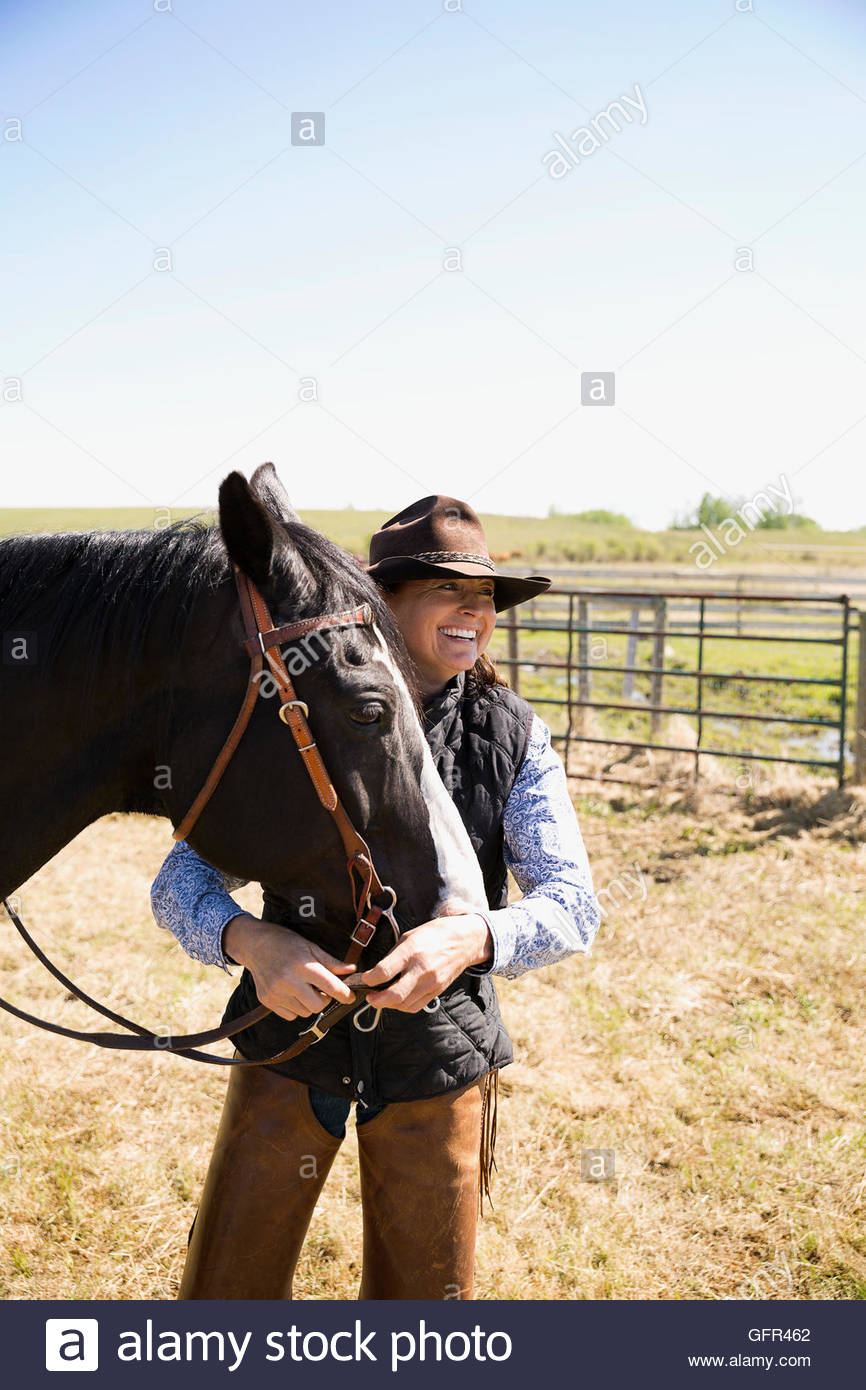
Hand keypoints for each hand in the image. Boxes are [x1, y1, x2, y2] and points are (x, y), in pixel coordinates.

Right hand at [223, 914, 356, 1021]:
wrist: (254, 945)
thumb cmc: (285, 943)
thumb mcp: (310, 947)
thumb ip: (331, 962)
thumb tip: (351, 970)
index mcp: (302, 965)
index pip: (329, 986)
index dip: (344, 994)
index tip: (350, 997)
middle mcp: (288, 980)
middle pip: (317, 1005)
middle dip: (324, 999)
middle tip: (321, 989)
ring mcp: (275, 992)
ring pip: (305, 1012)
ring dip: (309, 1004)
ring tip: (303, 987)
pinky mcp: (267, 1001)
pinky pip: (291, 1016)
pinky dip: (296, 1008)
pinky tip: (291, 993)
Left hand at [360, 913, 492, 1012]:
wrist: (464, 941)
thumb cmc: (434, 935)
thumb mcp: (409, 937)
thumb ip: (393, 956)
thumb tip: (377, 973)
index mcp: (411, 951)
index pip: (384, 972)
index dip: (369, 979)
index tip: (364, 979)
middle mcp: (421, 969)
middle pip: (394, 994)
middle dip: (376, 1000)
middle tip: (369, 997)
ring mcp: (431, 982)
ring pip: (404, 1004)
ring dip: (389, 1004)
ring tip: (382, 998)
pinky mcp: (437, 991)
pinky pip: (416, 1006)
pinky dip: (403, 1006)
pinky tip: (397, 1000)